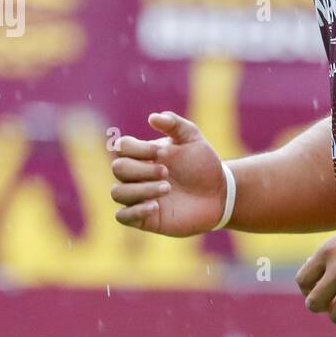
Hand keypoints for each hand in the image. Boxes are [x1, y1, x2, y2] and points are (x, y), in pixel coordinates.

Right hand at [110, 111, 225, 235]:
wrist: (219, 193)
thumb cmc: (203, 165)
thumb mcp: (193, 139)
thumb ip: (175, 124)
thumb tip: (152, 118)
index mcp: (143, 155)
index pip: (122, 147)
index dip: (138, 149)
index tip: (163, 153)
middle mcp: (136, 175)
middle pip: (117, 168)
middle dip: (142, 169)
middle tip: (167, 172)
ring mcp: (139, 197)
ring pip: (117, 193)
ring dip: (141, 189)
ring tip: (167, 189)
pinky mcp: (144, 218)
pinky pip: (122, 216)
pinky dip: (135, 211)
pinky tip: (156, 206)